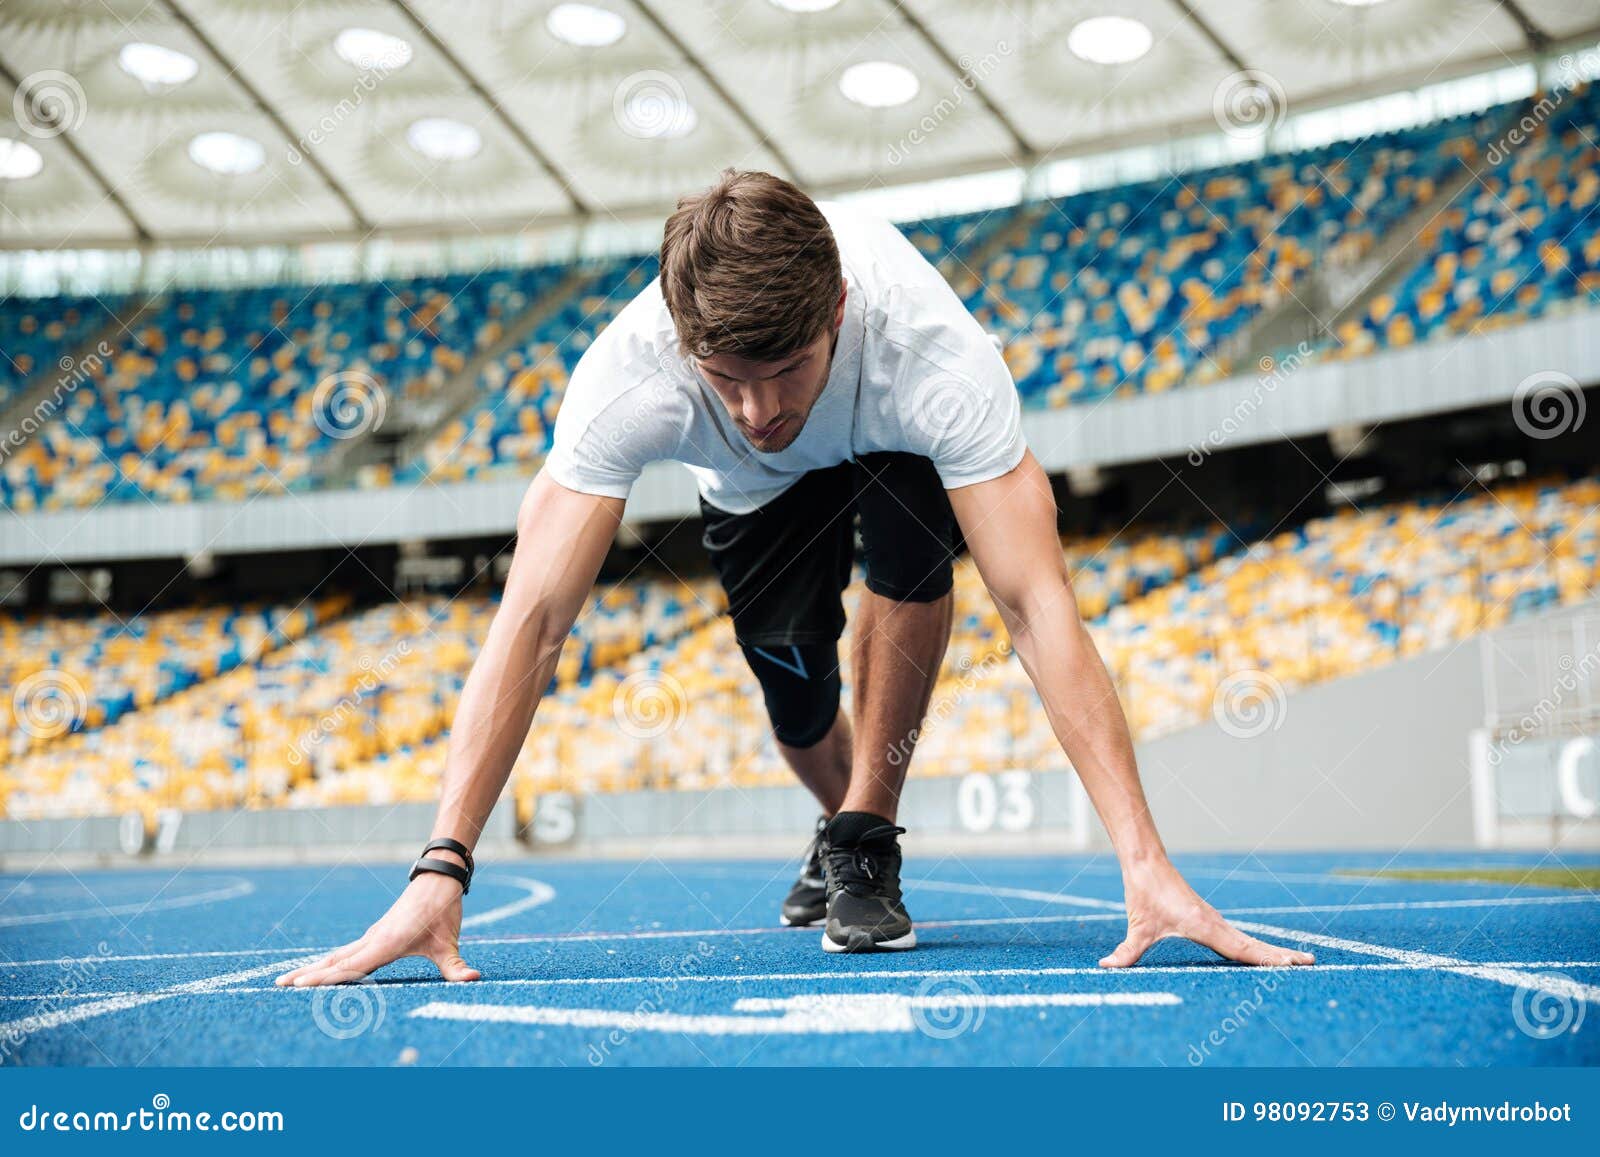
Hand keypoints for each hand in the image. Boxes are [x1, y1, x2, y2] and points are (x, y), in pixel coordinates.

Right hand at [275, 870, 480, 986]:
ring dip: (312, 968)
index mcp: (386, 943)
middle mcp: (373, 940)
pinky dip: (329, 962)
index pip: (351, 966)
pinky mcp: (375, 935)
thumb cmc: (442, 910)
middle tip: (279, 985)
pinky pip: (346, 952)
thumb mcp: (450, 942)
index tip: (300, 986)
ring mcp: (372, 937)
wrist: (438, 879)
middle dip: (307, 975)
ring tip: (287, 980)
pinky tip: (319, 969)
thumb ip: (457, 966)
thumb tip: (474, 979)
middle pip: (334, 962)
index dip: (326, 978)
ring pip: (337, 956)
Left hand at [1099, 858, 1314, 968]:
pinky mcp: (1208, 919)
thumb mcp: (1137, 926)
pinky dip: (1254, 946)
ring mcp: (1214, 921)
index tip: (1291, 965)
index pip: (1241, 949)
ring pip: (1248, 940)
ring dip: (1271, 951)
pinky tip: (1260, 955)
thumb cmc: (1143, 893)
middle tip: (1310, 964)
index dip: (1266, 959)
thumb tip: (1106, 966)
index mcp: (1205, 926)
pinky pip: (1238, 937)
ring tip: (1298, 961)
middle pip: (1254, 945)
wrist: (1146, 862)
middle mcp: (1215, 923)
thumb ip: (1126, 951)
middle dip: (1280, 956)